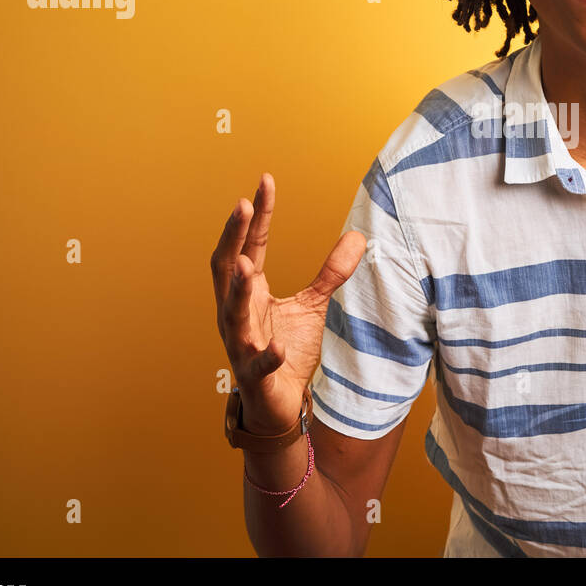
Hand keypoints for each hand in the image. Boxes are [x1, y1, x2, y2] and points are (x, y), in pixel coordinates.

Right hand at [210, 172, 366, 433]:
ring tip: (247, 265)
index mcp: (249, 292)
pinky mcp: (255, 375)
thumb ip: (331, 273)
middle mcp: (236, 313)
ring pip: (232, 314)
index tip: (264, 182)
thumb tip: (358, 236)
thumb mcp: (313, 305)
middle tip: (242, 205)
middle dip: (233, 238)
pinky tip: (279, 347)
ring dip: (238, 290)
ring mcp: (241, 343)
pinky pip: (259, 363)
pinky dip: (268, 355)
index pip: (250, 245)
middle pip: (227, 269)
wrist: (278, 403)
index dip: (256, 215)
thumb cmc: (286, 350)